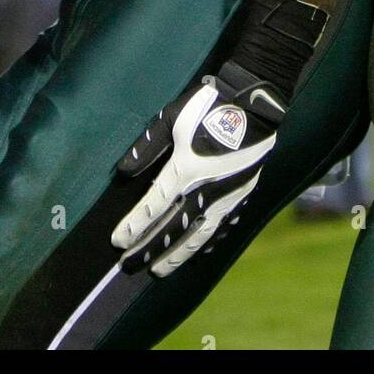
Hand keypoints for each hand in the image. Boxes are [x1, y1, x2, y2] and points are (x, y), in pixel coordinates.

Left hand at [112, 61, 286, 276]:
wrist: (256, 103)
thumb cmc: (209, 105)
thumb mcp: (172, 116)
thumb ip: (149, 145)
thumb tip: (124, 172)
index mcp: (185, 168)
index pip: (154, 205)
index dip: (134, 225)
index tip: (118, 242)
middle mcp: (206, 188)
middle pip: (173, 228)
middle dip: (148, 248)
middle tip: (129, 266)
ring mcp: (227, 195)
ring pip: (199, 234)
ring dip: (177, 254)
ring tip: (159, 270)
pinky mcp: (243, 194)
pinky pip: (223, 225)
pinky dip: (208, 242)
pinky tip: (198, 252)